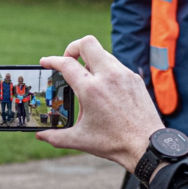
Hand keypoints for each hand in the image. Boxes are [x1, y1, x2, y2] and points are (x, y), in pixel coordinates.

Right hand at [37, 36, 164, 171]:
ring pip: (103, 53)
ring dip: (90, 59)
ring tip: (85, 75)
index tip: (45, 62)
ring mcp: (124, 75)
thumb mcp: (80, 140)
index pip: (67, 64)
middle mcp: (108, 76)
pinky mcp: (135, 79)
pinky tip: (103, 85)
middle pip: (87, 43)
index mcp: (91, 89)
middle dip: (73, 47)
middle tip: (68, 60)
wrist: (146, 145)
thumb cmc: (114, 143)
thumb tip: (40, 135)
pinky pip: (116, 64)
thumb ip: (56, 136)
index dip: (52, 60)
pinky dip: (105, 68)